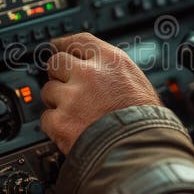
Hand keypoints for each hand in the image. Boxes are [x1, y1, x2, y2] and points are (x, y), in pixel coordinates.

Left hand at [40, 33, 160, 153]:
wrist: (142, 152)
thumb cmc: (147, 123)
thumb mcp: (138, 84)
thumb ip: (112, 73)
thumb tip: (96, 70)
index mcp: (112, 61)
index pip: (80, 41)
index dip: (65, 44)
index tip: (57, 46)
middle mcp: (89, 74)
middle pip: (57, 62)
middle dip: (58, 75)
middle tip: (65, 88)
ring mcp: (72, 97)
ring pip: (48, 90)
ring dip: (56, 101)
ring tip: (75, 115)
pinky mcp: (61, 121)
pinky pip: (46, 118)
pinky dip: (54, 126)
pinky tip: (70, 131)